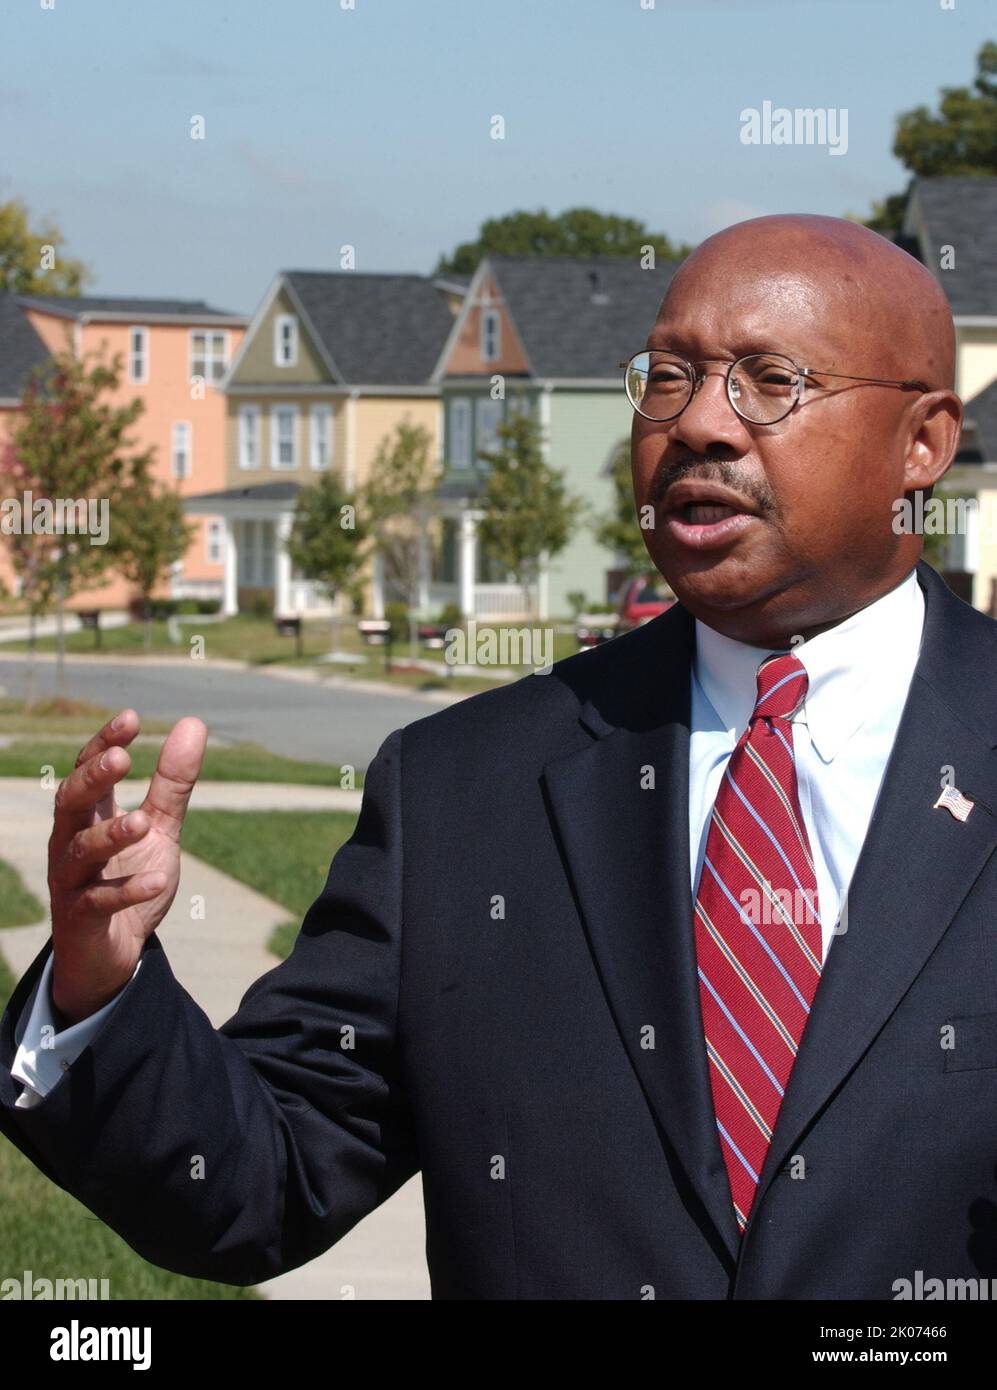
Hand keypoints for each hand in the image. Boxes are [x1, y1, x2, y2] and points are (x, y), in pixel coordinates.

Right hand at [47, 709, 206, 1023]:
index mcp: (88, 816)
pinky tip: (157, 881)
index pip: (86, 770)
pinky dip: (126, 891)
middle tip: (121, 759)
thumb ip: (172, 783)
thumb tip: (193, 723)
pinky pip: (100, 903)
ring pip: (80, 851)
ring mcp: (72, 880)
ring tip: (142, 823)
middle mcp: (71, 842)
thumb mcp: (159, 828)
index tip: (131, 719)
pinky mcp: (81, 918)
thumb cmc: (128, 877)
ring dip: (110, 835)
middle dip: (92, 779)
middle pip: (70, 803)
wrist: (112, 951)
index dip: (103, 743)